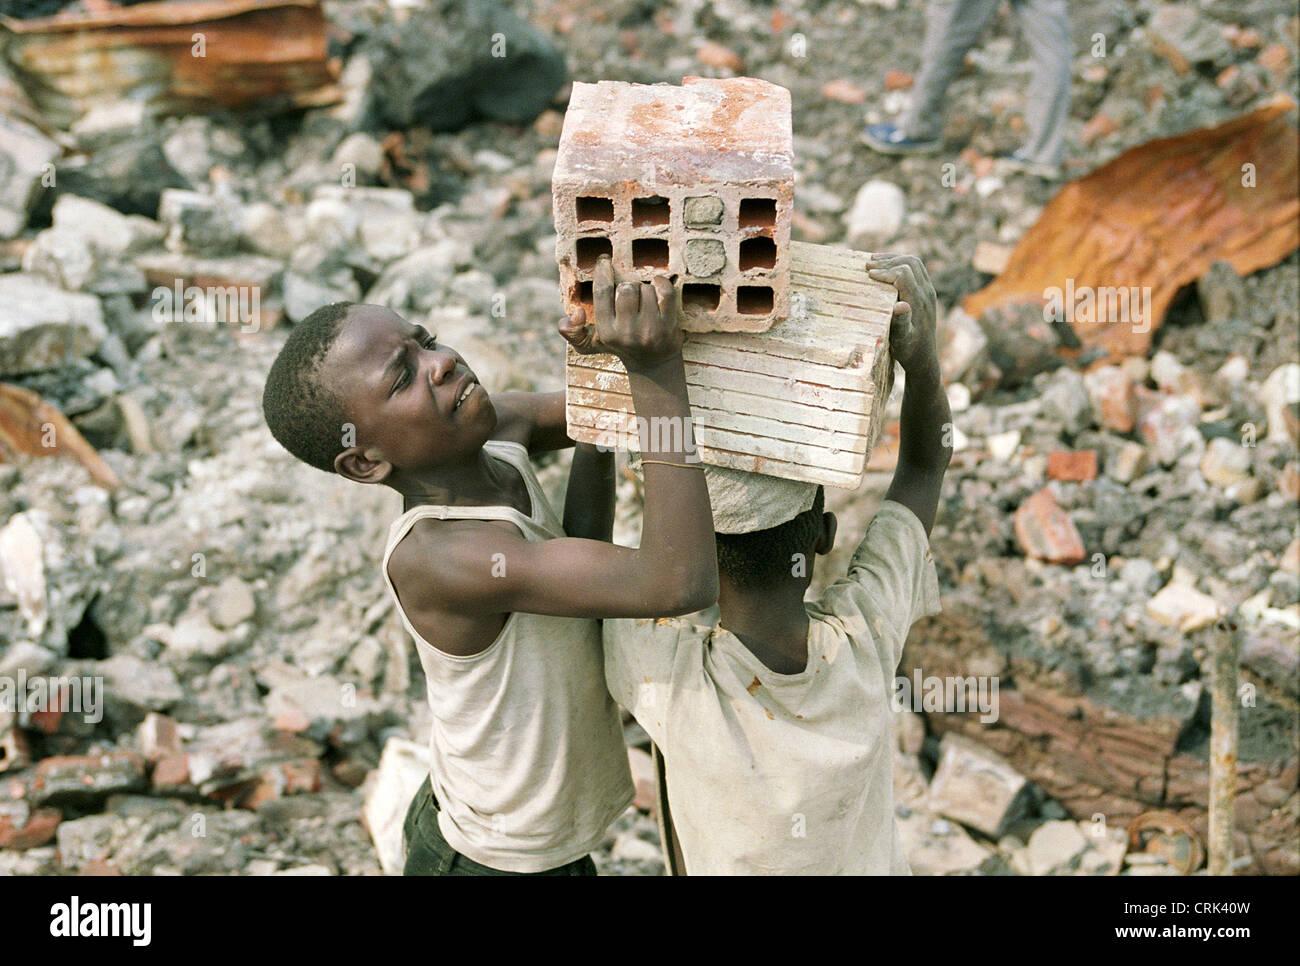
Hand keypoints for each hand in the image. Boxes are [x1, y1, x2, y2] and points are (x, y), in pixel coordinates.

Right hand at [558, 255, 681, 368]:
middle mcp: (627, 332)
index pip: (602, 292)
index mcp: (606, 332)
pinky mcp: (668, 325)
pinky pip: (665, 292)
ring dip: (645, 289)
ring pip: (645, 289)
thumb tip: (577, 312)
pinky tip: (657, 285)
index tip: (604, 260)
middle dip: (628, 285)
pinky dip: (661, 283)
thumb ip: (571, 332)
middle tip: (630, 293)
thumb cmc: (620, 346)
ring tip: (644, 301)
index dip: (602, 270)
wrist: (654, 364)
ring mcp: (650, 329)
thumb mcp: (590, 345)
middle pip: (626, 288)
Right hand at [867, 253, 938, 375]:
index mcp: (919, 301)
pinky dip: (899, 264)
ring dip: (893, 260)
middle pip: (910, 263)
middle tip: (867, 265)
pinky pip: (915, 270)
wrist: (923, 357)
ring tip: (873, 261)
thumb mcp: (902, 340)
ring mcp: (928, 291)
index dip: (885, 271)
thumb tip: (900, 306)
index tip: (869, 275)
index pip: (903, 274)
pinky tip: (885, 268)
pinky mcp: (926, 293)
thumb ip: (901, 323)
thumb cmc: (908, 350)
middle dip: (888, 261)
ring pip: (914, 263)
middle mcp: (926, 292)